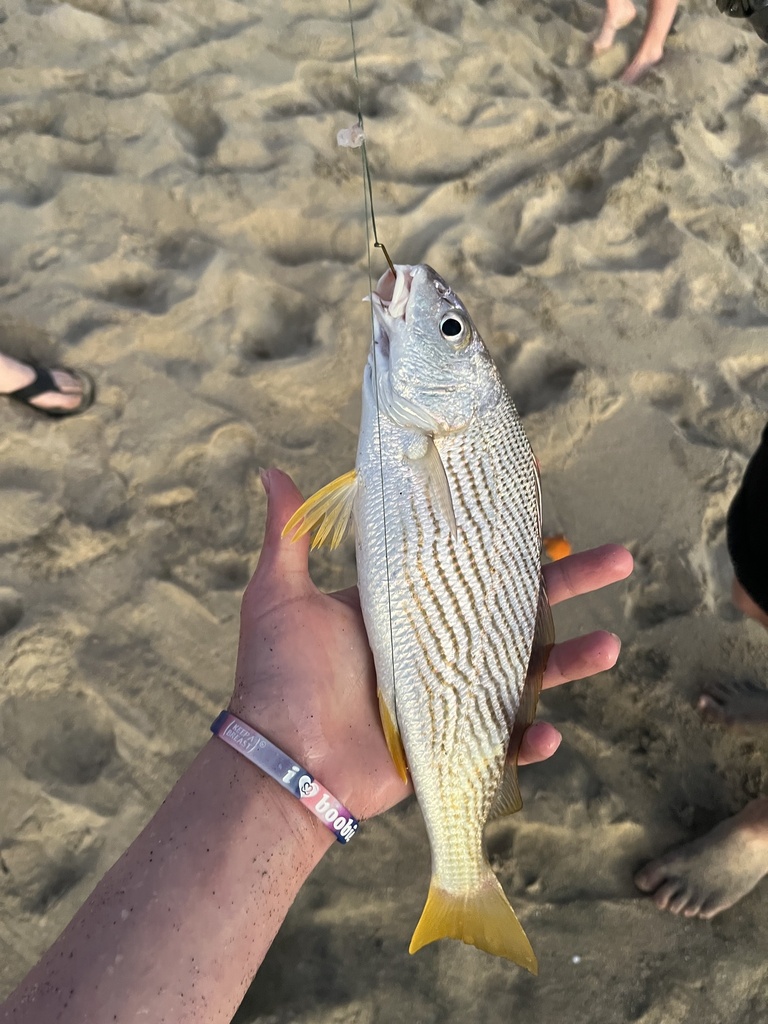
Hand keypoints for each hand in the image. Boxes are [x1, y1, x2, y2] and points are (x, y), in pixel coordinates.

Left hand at [231, 469, 632, 820]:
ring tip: (612, 645)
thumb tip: (270, 471)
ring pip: (527, 670)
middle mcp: (437, 643)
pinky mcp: (452, 741)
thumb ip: (288, 536)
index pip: (467, 558)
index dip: (507, 529)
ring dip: (573, 659)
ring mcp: (450, 692)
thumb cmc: (278, 676)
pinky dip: (529, 740)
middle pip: (518, 606)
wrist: (281, 760)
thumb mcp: (280, 596)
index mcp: (407, 605)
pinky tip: (552, 730)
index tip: (542, 491)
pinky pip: (504, 741)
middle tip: (620, 559)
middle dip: (572, 582)